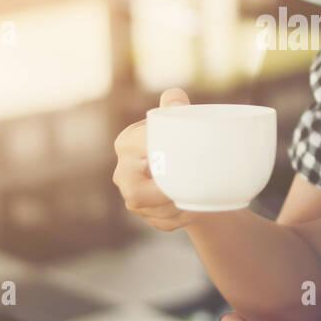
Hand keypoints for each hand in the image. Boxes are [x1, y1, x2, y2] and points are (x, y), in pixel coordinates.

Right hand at [112, 88, 196, 231]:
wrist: (192, 172)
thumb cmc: (183, 141)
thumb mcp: (181, 121)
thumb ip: (176, 105)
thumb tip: (175, 98)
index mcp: (127, 143)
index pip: (140, 149)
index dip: (161, 155)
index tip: (182, 158)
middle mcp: (123, 172)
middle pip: (137, 191)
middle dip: (164, 193)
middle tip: (189, 188)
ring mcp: (131, 197)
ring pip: (152, 210)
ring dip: (176, 207)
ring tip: (197, 199)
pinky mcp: (146, 215)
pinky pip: (163, 222)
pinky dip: (181, 218)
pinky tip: (193, 210)